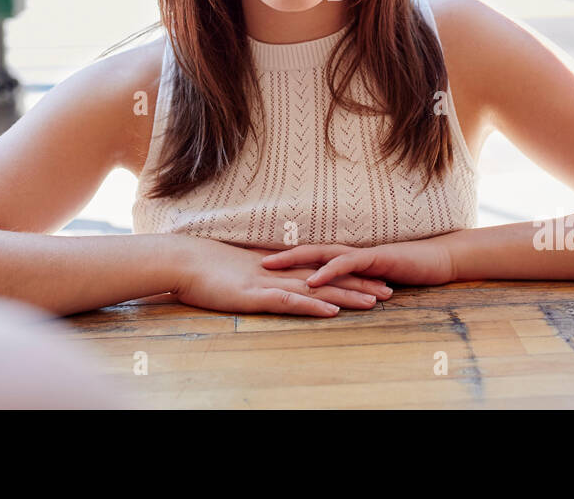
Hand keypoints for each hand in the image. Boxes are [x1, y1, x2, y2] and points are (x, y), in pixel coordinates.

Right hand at [173, 238, 393, 317]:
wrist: (183, 261)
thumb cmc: (206, 269)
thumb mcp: (240, 273)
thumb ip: (260, 276)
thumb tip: (274, 279)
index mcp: (280, 268)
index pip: (322, 270)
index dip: (349, 274)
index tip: (373, 278)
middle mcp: (282, 273)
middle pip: (328, 278)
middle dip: (360, 284)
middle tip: (390, 290)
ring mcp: (271, 284)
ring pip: (317, 290)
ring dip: (347, 295)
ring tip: (375, 301)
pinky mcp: (256, 295)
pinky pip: (290, 302)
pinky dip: (313, 306)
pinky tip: (332, 311)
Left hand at [260, 238, 456, 287]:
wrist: (437, 260)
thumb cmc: (406, 270)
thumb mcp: (372, 279)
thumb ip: (351, 282)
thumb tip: (329, 292)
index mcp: (345, 256)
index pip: (308, 255)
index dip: (283, 257)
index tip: (254, 260)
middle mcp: (347, 251)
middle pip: (305, 249)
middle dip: (277, 254)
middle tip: (248, 259)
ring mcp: (360, 253)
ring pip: (320, 253)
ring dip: (294, 260)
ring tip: (269, 266)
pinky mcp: (375, 258)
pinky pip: (347, 263)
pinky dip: (328, 271)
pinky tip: (312, 280)